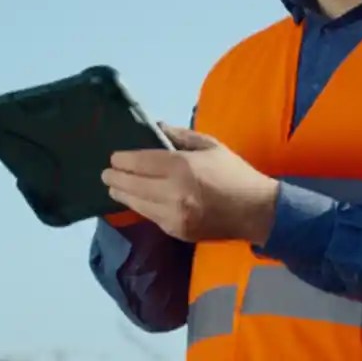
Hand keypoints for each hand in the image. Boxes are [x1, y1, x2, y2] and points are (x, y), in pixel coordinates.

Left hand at [101, 124, 279, 244]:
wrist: (256, 211)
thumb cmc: (234, 173)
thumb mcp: (210, 145)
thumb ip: (181, 136)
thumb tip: (156, 128)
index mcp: (182, 167)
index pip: (140, 162)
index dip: (122, 160)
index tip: (113, 157)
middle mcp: (173, 192)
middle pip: (132, 184)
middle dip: (115, 178)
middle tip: (105, 174)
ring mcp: (173, 215)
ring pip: (137, 204)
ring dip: (122, 194)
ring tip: (113, 188)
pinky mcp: (177, 231)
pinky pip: (151, 217)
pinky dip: (141, 207)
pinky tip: (136, 200)